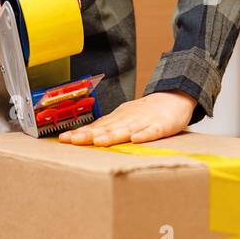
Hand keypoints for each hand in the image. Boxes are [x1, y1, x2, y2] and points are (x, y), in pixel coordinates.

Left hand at [58, 90, 195, 145]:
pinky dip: (145, 134)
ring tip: (99, 142)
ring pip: (126, 129)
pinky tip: (136, 139)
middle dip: (89, 135)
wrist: (175, 96)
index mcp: (119, 118)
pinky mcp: (162, 125)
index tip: (64, 139)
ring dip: (112, 135)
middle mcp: (128, 119)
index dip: (80, 132)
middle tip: (73, 141)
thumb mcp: (125, 116)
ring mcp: (145, 121)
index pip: (96, 126)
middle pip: (107, 128)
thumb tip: (84, 135)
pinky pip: (153, 131)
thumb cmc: (147, 111)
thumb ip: (107, 127)